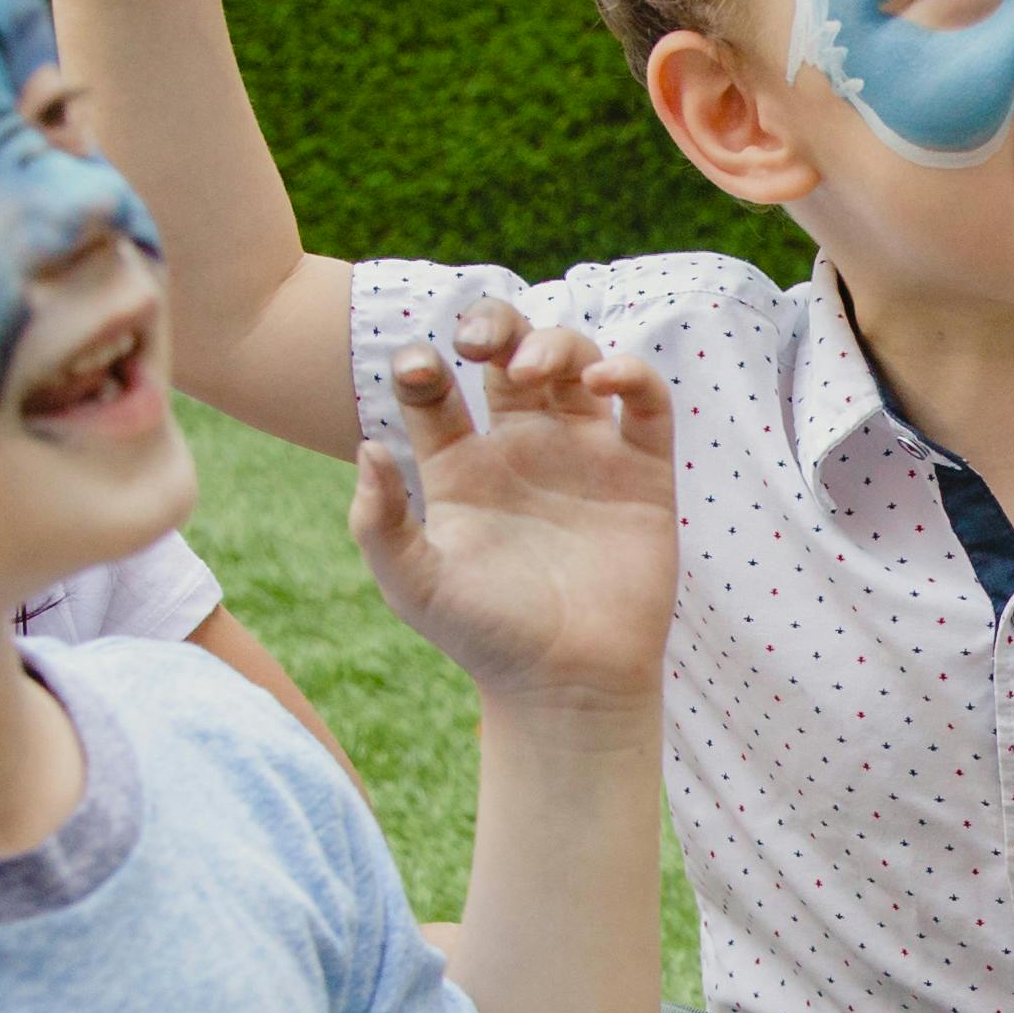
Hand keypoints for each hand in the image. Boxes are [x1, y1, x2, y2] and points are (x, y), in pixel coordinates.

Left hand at [354, 300, 675, 725]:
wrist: (569, 686)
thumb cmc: (485, 639)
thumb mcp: (412, 583)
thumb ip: (377, 519)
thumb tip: (368, 444)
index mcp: (461, 469)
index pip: (436, 392)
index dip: (423, 365)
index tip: (420, 368)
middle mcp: (522, 450)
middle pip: (505, 354)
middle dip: (491, 326)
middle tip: (478, 339)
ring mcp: (584, 455)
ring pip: (574, 362)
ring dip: (554, 343)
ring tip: (533, 367)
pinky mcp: (642, 472)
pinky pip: (645, 401)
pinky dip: (631, 374)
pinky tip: (603, 381)